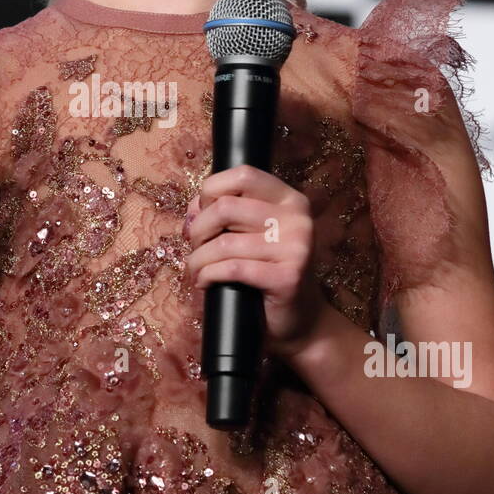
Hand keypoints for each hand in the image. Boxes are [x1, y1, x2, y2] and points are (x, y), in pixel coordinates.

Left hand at [183, 164, 327, 360]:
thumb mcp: (252, 234)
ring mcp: (296, 248)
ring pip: (224, 243)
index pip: (243, 174)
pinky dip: (208, 275)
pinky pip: (231, 269)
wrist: (299, 319)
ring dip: (198, 259)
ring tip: (196, 270)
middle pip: (226, 207)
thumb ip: (227, 213)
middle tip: (195, 247)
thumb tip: (193, 207)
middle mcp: (298, 218)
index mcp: (290, 199)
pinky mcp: (287, 278)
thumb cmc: (267, 271)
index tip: (203, 214)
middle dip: (199, 229)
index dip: (212, 190)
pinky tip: (205, 282)